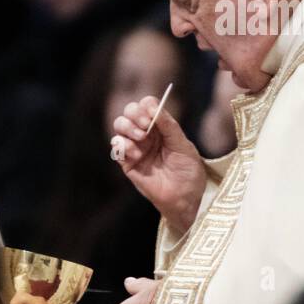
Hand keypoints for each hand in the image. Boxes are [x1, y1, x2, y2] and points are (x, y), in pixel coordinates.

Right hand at [109, 97, 204, 232]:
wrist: (184, 197)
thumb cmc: (188, 170)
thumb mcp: (183, 145)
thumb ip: (169, 125)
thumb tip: (153, 107)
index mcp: (161, 126)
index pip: (147, 105)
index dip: (146, 106)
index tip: (151, 115)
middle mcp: (146, 133)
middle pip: (129, 111)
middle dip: (134, 114)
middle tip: (145, 126)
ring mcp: (135, 147)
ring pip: (119, 125)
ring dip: (127, 128)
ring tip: (141, 139)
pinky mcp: (127, 162)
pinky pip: (116, 147)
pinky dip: (122, 145)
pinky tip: (136, 154)